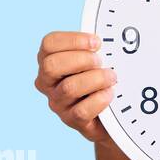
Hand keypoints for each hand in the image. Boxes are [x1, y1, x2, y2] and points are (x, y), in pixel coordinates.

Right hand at [35, 31, 118, 146]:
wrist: (111, 115)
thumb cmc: (102, 80)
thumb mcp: (96, 60)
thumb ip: (95, 49)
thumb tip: (111, 38)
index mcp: (50, 61)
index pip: (49, 43)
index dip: (74, 40)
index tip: (97, 42)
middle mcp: (48, 82)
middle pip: (51, 65)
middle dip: (82, 59)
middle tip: (101, 62)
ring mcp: (57, 102)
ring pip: (69, 87)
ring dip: (96, 79)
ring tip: (112, 77)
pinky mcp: (71, 120)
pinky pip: (81, 110)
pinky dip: (100, 99)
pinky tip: (110, 94)